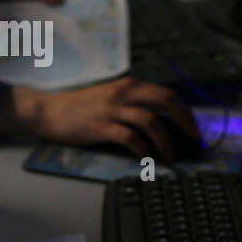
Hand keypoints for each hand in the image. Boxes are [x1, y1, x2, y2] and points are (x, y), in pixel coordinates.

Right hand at [0, 78, 198, 159]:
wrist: (49, 111)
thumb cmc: (79, 107)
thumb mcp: (110, 97)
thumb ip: (132, 103)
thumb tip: (161, 122)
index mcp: (128, 85)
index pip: (166, 93)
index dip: (185, 111)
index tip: (192, 128)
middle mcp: (124, 93)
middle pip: (165, 101)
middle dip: (185, 121)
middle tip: (192, 139)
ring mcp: (112, 110)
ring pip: (151, 121)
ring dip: (165, 141)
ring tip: (170, 156)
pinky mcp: (101, 127)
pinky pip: (129, 137)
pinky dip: (141, 148)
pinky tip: (144, 156)